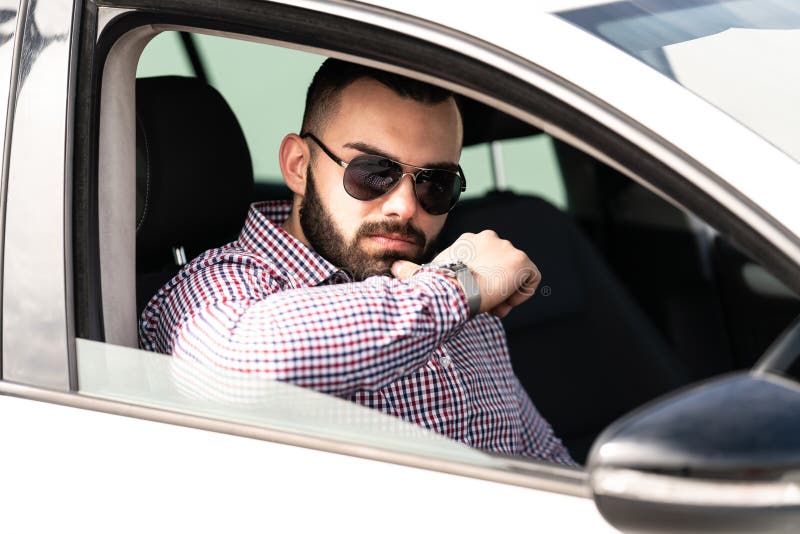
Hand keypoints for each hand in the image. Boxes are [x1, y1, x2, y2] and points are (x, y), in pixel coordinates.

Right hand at [391, 230, 539, 317]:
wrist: (453, 290)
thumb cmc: (437, 286)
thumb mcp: (425, 274)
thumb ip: (412, 270)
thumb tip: (393, 267)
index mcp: (469, 240)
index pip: (484, 262)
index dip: (478, 281)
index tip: (469, 296)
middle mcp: (490, 238)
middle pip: (501, 268)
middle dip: (494, 288)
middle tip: (481, 304)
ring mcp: (508, 248)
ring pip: (517, 275)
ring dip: (505, 294)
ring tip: (490, 305)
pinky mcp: (521, 261)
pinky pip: (531, 280)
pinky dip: (520, 296)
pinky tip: (502, 302)